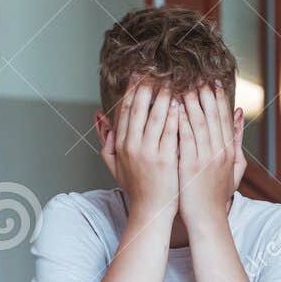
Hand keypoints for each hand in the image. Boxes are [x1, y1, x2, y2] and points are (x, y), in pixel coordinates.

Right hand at [104, 80, 179, 227]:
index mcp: (121, 145)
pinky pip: (170, 132)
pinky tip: (180, 103)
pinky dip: (174, 116)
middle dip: (146, 87)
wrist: (151, 211)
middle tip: (155, 70)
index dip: (132, 91)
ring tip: (171, 81)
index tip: (138, 75)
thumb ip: (106, 141)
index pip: (125, 111)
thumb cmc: (137, 188)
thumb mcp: (114, 165)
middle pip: (139, 109)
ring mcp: (149, 152)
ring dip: (163, 96)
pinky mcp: (166, 159)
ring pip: (156, 117)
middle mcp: (133, 146)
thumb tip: (100, 118)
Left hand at [175, 84, 245, 230]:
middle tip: (196, 74)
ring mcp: (205, 158)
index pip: (224, 117)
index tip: (212, 80)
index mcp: (228, 150)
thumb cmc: (217, 193)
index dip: (219, 97)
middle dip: (205, 93)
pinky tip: (174, 106)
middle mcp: (219, 151)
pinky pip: (185, 137)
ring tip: (183, 83)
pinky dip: (181, 120)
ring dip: (191, 101)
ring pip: (199, 122)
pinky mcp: (190, 165)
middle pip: (213, 115)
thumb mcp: (234, 167)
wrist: (208, 218)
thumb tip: (239, 113)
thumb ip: (237, 140)